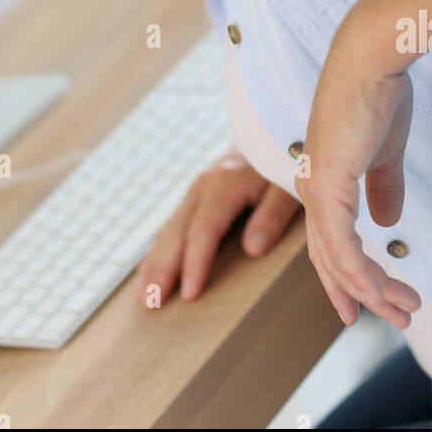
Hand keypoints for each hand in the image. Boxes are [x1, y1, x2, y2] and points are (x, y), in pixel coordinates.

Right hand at [133, 150, 298, 305]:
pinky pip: (173, 225)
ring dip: (154, 263)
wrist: (272, 129)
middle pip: (177, 233)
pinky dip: (159, 250)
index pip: (204, 231)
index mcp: (224, 184)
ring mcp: (196, 190)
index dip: (195, 263)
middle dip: (162, 269)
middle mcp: (203, 186)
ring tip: (143, 295)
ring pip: (169, 230)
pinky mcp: (196, 195)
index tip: (189, 294)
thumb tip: (253, 249)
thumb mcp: (288, 185)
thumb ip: (272, 215)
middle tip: (151, 302)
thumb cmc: (284, 160)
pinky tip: (149, 270)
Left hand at [296, 27, 421, 330]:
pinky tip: (382, 291)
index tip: (369, 303)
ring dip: (373, 291)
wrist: (371, 60)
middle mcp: (311, 188)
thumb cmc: (378, 95)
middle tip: (397, 320)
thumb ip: (383, 185)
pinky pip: (342, 246)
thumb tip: (387, 222)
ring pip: (338, 260)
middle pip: (329, 259)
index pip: (328, 241)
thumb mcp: (384, 150)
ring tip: (407, 310)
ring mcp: (316, 188)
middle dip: (362, 294)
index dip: (347, 276)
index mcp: (322, 178)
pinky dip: (362, 274)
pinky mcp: (328, 186)